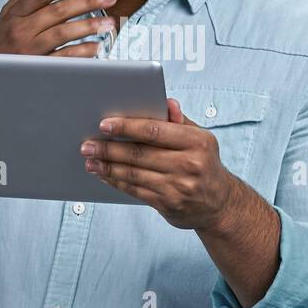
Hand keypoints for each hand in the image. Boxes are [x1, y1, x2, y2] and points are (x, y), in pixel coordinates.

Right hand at [0, 0, 117, 56]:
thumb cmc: (1, 44)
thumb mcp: (7, 16)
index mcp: (15, 15)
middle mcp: (21, 31)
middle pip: (57, 11)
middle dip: (86, 2)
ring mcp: (29, 51)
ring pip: (62, 33)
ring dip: (89, 26)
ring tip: (109, 22)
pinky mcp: (38, 69)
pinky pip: (63, 58)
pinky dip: (80, 52)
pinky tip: (96, 47)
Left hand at [80, 98, 239, 231]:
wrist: (220, 204)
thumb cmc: (205, 163)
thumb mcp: (201, 138)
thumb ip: (180, 121)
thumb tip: (166, 103)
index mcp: (198, 142)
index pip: (156, 131)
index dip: (127, 127)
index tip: (104, 124)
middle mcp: (190, 165)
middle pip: (140, 154)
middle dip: (109, 149)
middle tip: (87, 145)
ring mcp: (179, 187)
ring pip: (134, 174)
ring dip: (108, 167)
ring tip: (90, 160)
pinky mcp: (169, 204)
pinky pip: (136, 191)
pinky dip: (117, 182)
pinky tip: (104, 175)